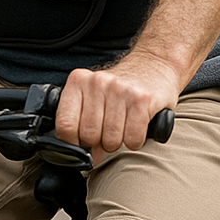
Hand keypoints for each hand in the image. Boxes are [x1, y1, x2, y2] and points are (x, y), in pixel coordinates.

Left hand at [55, 51, 180, 161]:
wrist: (155, 64)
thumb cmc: (120, 87)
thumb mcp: (92, 94)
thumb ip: (79, 119)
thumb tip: (78, 156)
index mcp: (79, 81)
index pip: (65, 125)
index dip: (73, 143)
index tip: (82, 146)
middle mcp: (98, 82)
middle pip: (89, 135)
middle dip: (99, 144)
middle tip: (107, 134)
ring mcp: (120, 90)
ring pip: (111, 140)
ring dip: (118, 143)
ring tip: (122, 129)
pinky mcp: (142, 99)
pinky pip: (133, 139)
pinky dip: (135, 141)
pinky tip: (136, 128)